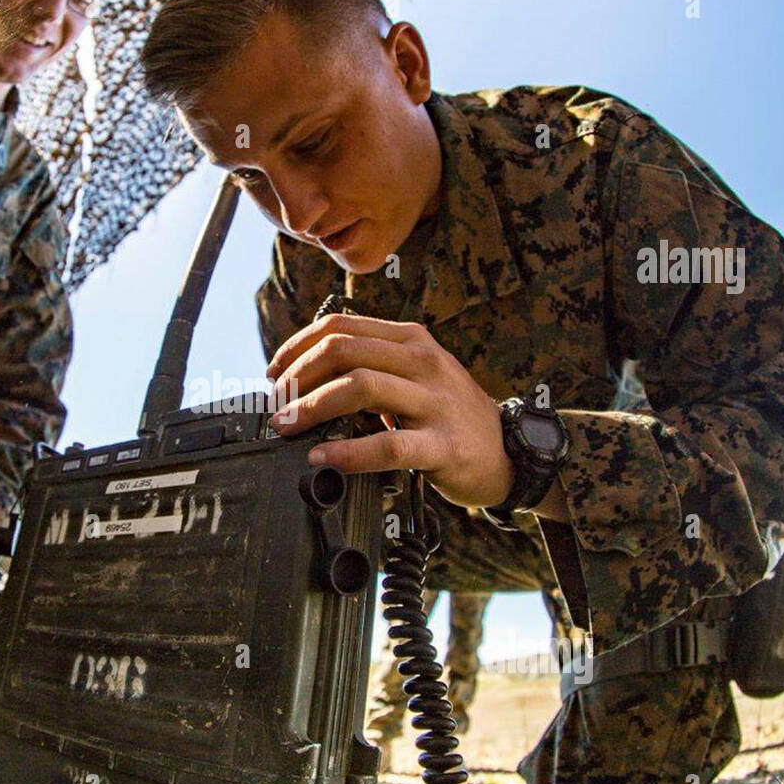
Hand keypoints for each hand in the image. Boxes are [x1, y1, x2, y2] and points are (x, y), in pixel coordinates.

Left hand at [267, 314, 515, 509]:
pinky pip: (388, 444)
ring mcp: (434, 401)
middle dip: (298, 378)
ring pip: (360, 387)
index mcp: (409, 339)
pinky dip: (348, 451)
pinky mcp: (442, 444)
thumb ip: (370, 366)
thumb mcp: (414, 374)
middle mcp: (421, 361)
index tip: (274, 374)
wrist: (508, 451)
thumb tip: (303, 378)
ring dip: (312, 407)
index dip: (296, 348)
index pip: (339, 327)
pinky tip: (323, 457)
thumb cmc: (448, 414)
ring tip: (288, 427)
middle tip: (277, 406)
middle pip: (343, 351)